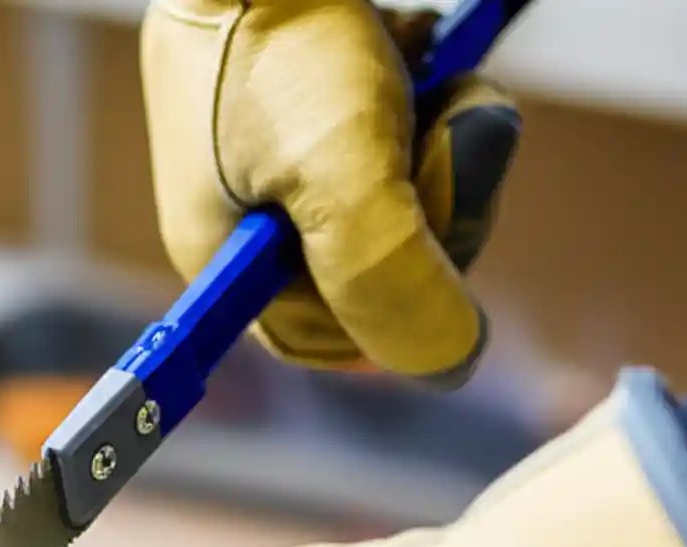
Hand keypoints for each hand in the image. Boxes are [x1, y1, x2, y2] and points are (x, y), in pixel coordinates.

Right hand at [141, 0, 520, 385]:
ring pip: (412, 200)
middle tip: (439, 125)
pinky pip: (407, 143)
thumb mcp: (340, 170)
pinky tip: (409, 58)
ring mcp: (293, 171)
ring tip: (426, 79)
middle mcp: (259, 227)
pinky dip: (432, 103)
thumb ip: (389, 278)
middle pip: (389, 265)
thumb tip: (456, 362)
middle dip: (441, 197)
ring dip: (449, 138)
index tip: (430, 224)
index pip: (337, 336)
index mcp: (231, 263)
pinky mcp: (326, 120)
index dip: (404, 298)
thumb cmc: (280, 45)